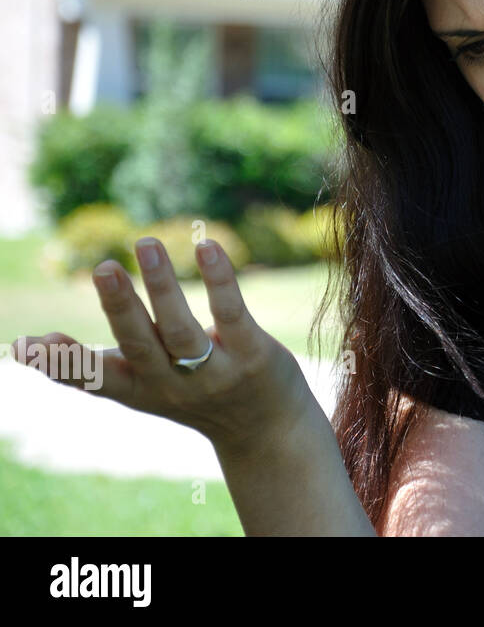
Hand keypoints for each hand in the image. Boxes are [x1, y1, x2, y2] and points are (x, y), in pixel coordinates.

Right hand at [10, 236, 314, 456]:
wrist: (267, 431)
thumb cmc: (192, 395)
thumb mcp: (139, 386)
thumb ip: (88, 365)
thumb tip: (20, 345)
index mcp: (138, 390)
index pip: (95, 380)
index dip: (63, 363)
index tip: (26, 345)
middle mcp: (172, 384)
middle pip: (140, 344)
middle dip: (120, 307)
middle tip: (103, 267)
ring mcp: (214, 372)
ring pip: (182, 328)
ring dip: (163, 286)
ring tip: (147, 244)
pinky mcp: (252, 355)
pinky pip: (231, 313)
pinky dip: (218, 279)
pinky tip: (207, 246)